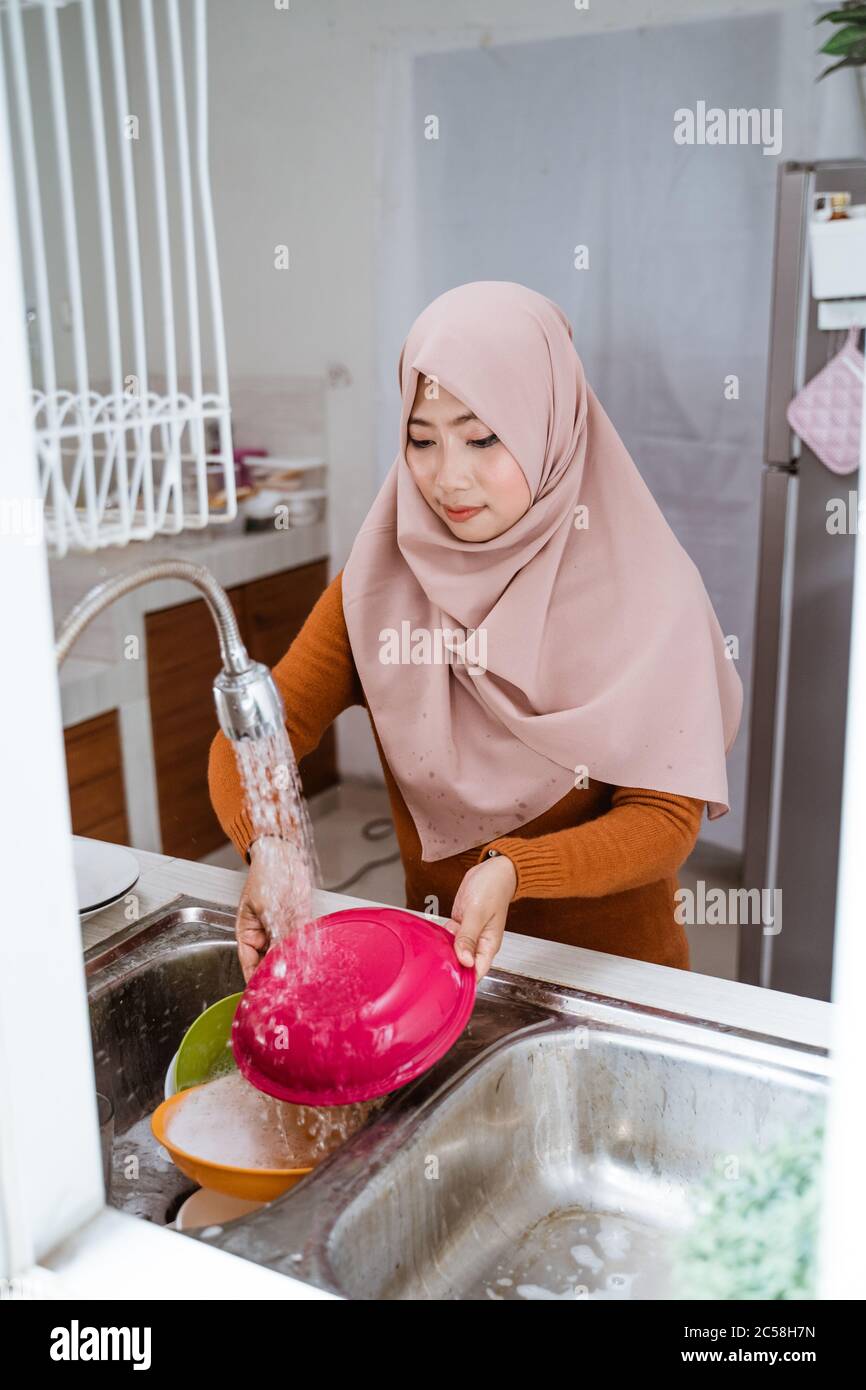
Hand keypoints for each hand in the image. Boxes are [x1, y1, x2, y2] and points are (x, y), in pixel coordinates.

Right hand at [234, 835, 312, 982]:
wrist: (285, 856)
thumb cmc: (266, 875)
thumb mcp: (268, 907)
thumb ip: (275, 935)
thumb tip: (279, 962)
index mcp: (247, 934)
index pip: (249, 966)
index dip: (256, 982)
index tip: (266, 995)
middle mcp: (264, 936)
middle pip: (269, 964)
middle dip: (279, 974)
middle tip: (288, 987)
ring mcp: (281, 932)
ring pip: (287, 956)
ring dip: (294, 964)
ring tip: (300, 976)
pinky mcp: (298, 925)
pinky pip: (301, 943)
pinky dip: (306, 951)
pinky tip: (311, 959)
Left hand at [447, 854, 516, 980]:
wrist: (493, 869)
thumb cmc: (493, 888)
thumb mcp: (478, 913)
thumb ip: (469, 937)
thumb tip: (465, 961)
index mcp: (488, 945)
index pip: (476, 972)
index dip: (463, 979)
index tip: (447, 980)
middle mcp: (479, 942)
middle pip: (462, 964)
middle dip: (449, 964)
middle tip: (436, 961)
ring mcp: (469, 934)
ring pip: (453, 950)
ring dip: (444, 948)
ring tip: (435, 944)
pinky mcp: (461, 924)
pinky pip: (449, 936)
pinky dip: (442, 935)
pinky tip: (437, 932)